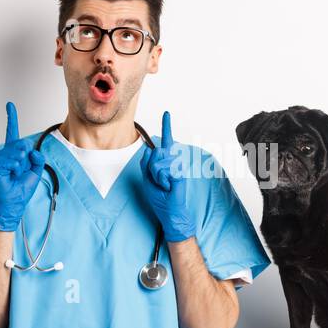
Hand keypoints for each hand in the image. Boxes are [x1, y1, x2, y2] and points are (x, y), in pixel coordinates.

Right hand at [0, 101, 45, 231]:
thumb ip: (38, 158)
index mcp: (15, 153)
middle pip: (20, 143)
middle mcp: (6, 154)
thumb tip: (31, 151)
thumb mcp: (36, 171)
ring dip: (21, 162)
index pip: (13, 132)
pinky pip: (8, 160)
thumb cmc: (22, 188)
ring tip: (18, 171)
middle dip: (26, 154)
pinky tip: (14, 171)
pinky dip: (14, 165)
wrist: (14, 202)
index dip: (11, 118)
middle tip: (23, 166)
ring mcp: (1, 159)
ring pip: (15, 151)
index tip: (9, 105)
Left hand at [141, 111, 195, 242]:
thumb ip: (146, 163)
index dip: (166, 126)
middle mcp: (174, 161)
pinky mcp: (180, 173)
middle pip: (155, 152)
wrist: (172, 214)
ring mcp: (178, 167)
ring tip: (164, 186)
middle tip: (159, 181)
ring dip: (156, 176)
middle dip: (151, 168)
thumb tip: (150, 148)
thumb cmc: (161, 199)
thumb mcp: (147, 179)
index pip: (165, 142)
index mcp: (166, 161)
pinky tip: (169, 187)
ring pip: (158, 161)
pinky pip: (164, 170)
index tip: (167, 113)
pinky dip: (162, 181)